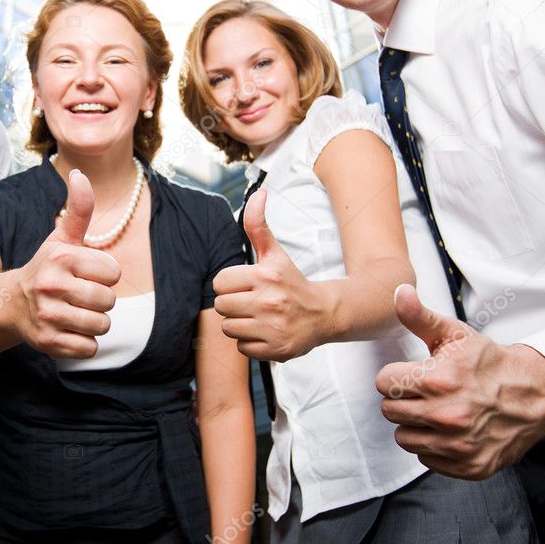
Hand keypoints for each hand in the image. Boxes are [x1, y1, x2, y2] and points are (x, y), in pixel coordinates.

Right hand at [16, 169, 119, 358]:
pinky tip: (67, 330)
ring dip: (94, 322)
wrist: (9, 305)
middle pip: (109, 301)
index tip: (84, 274)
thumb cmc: (46, 268)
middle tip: (78, 295)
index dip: (104, 275)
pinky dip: (83, 343)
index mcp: (60, 258)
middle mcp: (51, 286)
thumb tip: (80, 173)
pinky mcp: (47, 343)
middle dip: (100, 300)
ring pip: (102, 325)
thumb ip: (78, 208)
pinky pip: (89, 348)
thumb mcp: (61, 239)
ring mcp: (48, 316)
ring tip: (74, 312)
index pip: (113, 272)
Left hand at [213, 189, 328, 360]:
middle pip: (221, 306)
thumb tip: (258, 193)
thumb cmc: (292, 282)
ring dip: (239, 324)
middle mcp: (269, 302)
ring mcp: (273, 327)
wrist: (324, 314)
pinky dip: (250, 343)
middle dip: (232, 305)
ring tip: (257, 317)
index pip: (220, 283)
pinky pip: (241, 348)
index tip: (245, 286)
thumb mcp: (275, 253)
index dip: (229, 285)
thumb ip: (258, 225)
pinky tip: (264, 332)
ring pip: (228, 328)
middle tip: (251, 302)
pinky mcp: (276, 350)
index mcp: (265, 276)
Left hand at [375, 284, 544, 478]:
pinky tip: (450, 430)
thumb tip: (398, 292)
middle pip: (390, 412)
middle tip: (423, 393)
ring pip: (404, 438)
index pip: (383, 384)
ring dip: (415, 426)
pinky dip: (434, 447)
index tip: (411, 374)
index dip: (395, 376)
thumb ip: (420, 316)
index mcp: (438, 381)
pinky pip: (427, 459)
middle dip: (402, 400)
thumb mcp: (455, 334)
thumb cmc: (488, 362)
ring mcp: (460, 445)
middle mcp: (448, 416)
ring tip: (435, 410)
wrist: (535, 392)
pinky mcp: (471, 466)